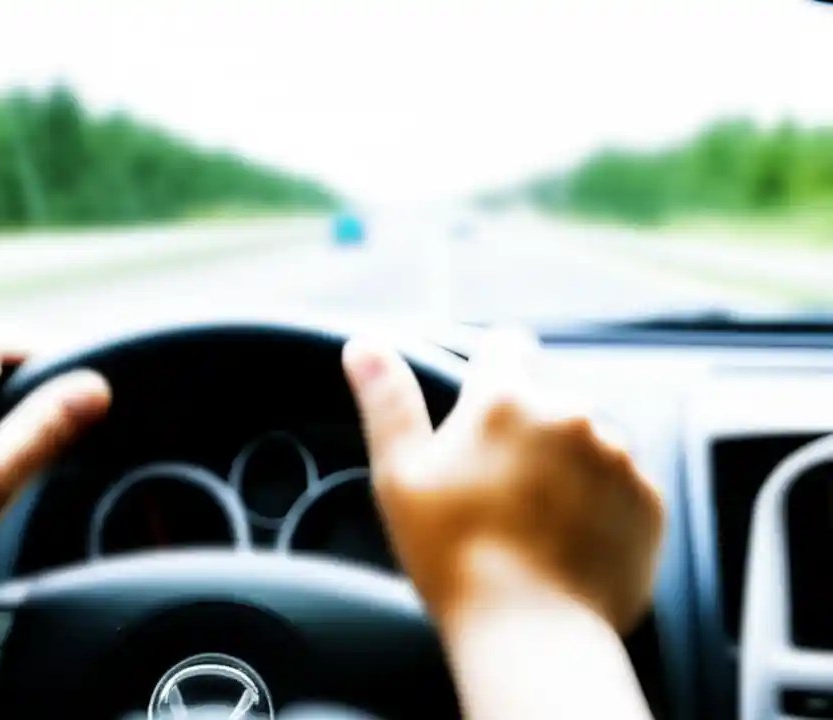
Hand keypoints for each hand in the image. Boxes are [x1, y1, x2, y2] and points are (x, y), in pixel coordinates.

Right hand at [342, 330, 661, 634]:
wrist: (530, 633)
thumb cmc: (453, 556)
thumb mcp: (399, 474)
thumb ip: (387, 400)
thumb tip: (365, 346)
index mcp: (505, 400)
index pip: (505, 345)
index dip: (491, 367)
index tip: (482, 401)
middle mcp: (570, 414)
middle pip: (547, 402)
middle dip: (526, 432)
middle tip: (494, 490)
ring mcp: (617, 457)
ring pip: (587, 444)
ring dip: (566, 468)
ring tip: (533, 523)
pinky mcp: (648, 501)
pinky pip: (621, 487)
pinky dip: (600, 505)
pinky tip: (566, 541)